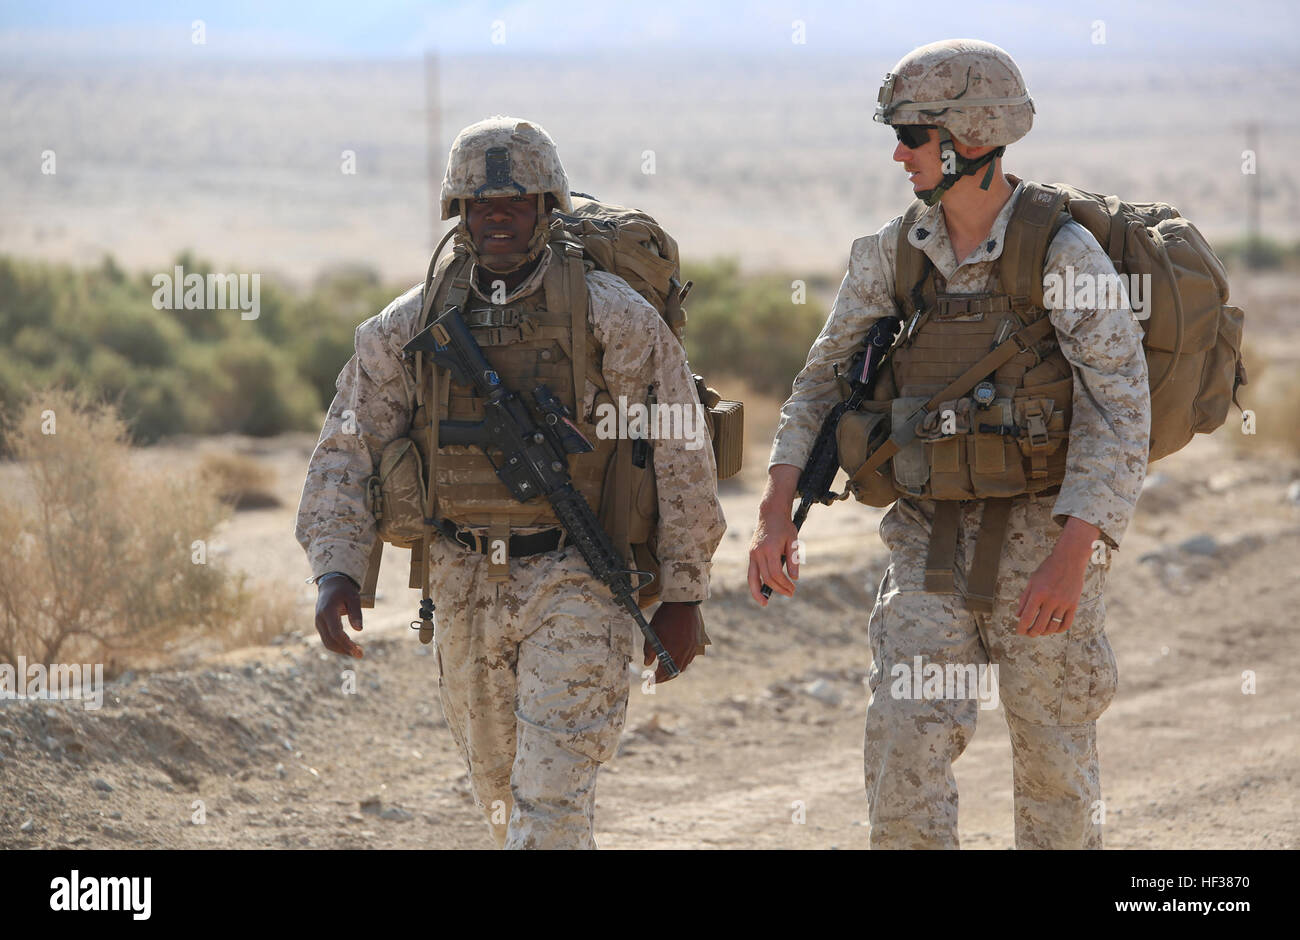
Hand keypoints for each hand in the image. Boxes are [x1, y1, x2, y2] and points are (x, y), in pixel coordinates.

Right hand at [314, 575, 364, 657]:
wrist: (331, 584)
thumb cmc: (344, 590)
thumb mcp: (354, 597)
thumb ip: (356, 613)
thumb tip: (359, 630)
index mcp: (328, 611)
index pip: (336, 633)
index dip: (347, 644)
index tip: (358, 651)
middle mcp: (320, 619)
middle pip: (330, 641)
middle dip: (345, 650)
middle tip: (360, 655)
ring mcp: (318, 623)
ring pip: (327, 642)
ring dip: (341, 649)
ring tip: (357, 652)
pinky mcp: (320, 626)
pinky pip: (327, 639)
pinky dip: (338, 645)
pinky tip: (349, 646)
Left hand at [643, 602, 702, 683]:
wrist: (683, 603)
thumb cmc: (666, 616)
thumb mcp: (653, 631)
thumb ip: (649, 649)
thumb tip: (647, 663)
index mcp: (672, 650)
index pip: (663, 672)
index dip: (655, 679)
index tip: (649, 681)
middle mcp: (683, 651)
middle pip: (674, 672)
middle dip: (664, 678)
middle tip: (655, 679)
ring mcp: (691, 648)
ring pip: (682, 667)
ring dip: (673, 671)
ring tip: (664, 671)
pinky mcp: (695, 643)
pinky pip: (689, 659)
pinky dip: (681, 663)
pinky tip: (675, 660)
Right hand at [748, 464, 800, 605]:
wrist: (770, 513)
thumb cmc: (784, 526)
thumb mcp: (793, 541)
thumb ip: (793, 560)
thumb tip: (794, 578)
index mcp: (769, 549)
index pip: (775, 573)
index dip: (784, 584)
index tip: (793, 588)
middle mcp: (758, 553)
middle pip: (766, 578)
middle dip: (777, 589)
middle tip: (790, 594)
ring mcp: (752, 554)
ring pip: (752, 578)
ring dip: (758, 592)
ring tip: (764, 603)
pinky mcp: (751, 554)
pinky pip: (751, 572)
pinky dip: (755, 583)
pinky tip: (762, 590)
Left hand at [1016, 517, 1098, 636]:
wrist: (1069, 559)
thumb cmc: (1047, 569)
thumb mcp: (1032, 581)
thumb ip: (1024, 599)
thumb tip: (1018, 616)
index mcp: (1038, 594)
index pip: (1027, 617)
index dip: (1021, 628)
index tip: (1019, 632)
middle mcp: (1051, 600)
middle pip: (1039, 626)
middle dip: (1031, 633)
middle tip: (1028, 633)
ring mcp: (1064, 603)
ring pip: (1053, 627)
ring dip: (1044, 632)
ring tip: (1039, 631)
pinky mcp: (1074, 604)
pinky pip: (1067, 623)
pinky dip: (1059, 630)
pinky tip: (1053, 629)